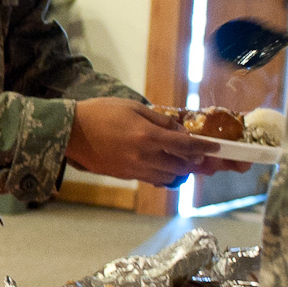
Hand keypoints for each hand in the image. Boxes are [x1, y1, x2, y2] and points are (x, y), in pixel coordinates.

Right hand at [68, 99, 214, 185]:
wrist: (72, 131)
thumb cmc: (102, 112)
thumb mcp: (133, 107)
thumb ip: (159, 120)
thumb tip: (179, 130)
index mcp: (148, 136)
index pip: (185, 145)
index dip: (203, 148)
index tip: (215, 148)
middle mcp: (144, 156)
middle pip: (180, 166)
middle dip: (193, 162)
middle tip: (199, 156)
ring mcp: (134, 169)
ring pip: (167, 177)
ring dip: (179, 171)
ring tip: (181, 162)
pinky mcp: (125, 176)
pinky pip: (151, 179)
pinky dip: (162, 175)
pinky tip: (161, 166)